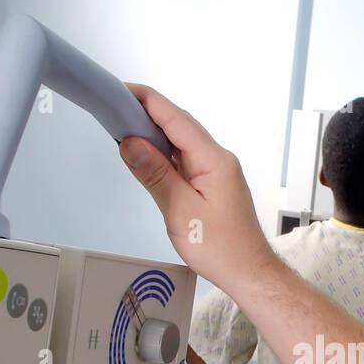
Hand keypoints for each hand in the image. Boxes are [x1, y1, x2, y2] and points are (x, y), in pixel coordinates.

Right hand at [119, 85, 274, 287]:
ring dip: (154, 134)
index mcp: (214, 160)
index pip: (176, 119)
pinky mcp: (213, 183)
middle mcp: (219, 159)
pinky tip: (148, 156)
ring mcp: (217, 171)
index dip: (147, 101)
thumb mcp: (180, 211)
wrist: (249, 272)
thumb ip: (154, 174)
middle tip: (115, 109)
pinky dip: (164, 154)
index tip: (121, 91)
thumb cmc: (222, 249)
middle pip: (179, 125)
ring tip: (124, 128)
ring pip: (181, 142)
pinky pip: (185, 159)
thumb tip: (130, 143)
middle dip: (147, 113)